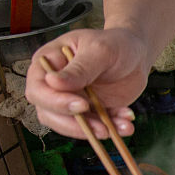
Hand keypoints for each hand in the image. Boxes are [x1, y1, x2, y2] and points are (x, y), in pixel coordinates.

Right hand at [25, 28, 149, 138]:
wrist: (136, 54)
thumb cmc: (115, 44)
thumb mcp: (100, 50)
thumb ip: (79, 68)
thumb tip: (52, 81)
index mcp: (48, 64)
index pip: (39, 90)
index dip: (56, 102)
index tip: (82, 105)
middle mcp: (54, 85)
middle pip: (49, 114)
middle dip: (76, 125)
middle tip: (102, 128)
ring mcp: (71, 101)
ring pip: (71, 126)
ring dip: (95, 131)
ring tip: (122, 126)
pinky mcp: (89, 112)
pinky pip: (94, 127)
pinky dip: (111, 128)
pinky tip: (126, 124)